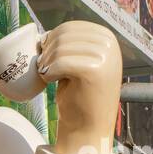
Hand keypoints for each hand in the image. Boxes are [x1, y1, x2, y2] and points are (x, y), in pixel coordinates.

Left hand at [37, 21, 121, 153]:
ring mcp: (105, 56)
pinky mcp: (95, 70)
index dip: (51, 39)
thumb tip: (44, 34)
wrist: (87, 126)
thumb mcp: (79, 63)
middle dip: (47, 51)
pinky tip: (49, 81)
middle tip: (43, 68)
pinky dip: (49, 72)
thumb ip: (71, 45)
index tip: (45, 56)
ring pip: (61, 48)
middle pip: (64, 35)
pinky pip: (61, 62)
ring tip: (47, 76)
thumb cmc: (79, 95)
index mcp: (106, 37)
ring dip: (46, 63)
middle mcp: (109, 44)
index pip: (70, 27)